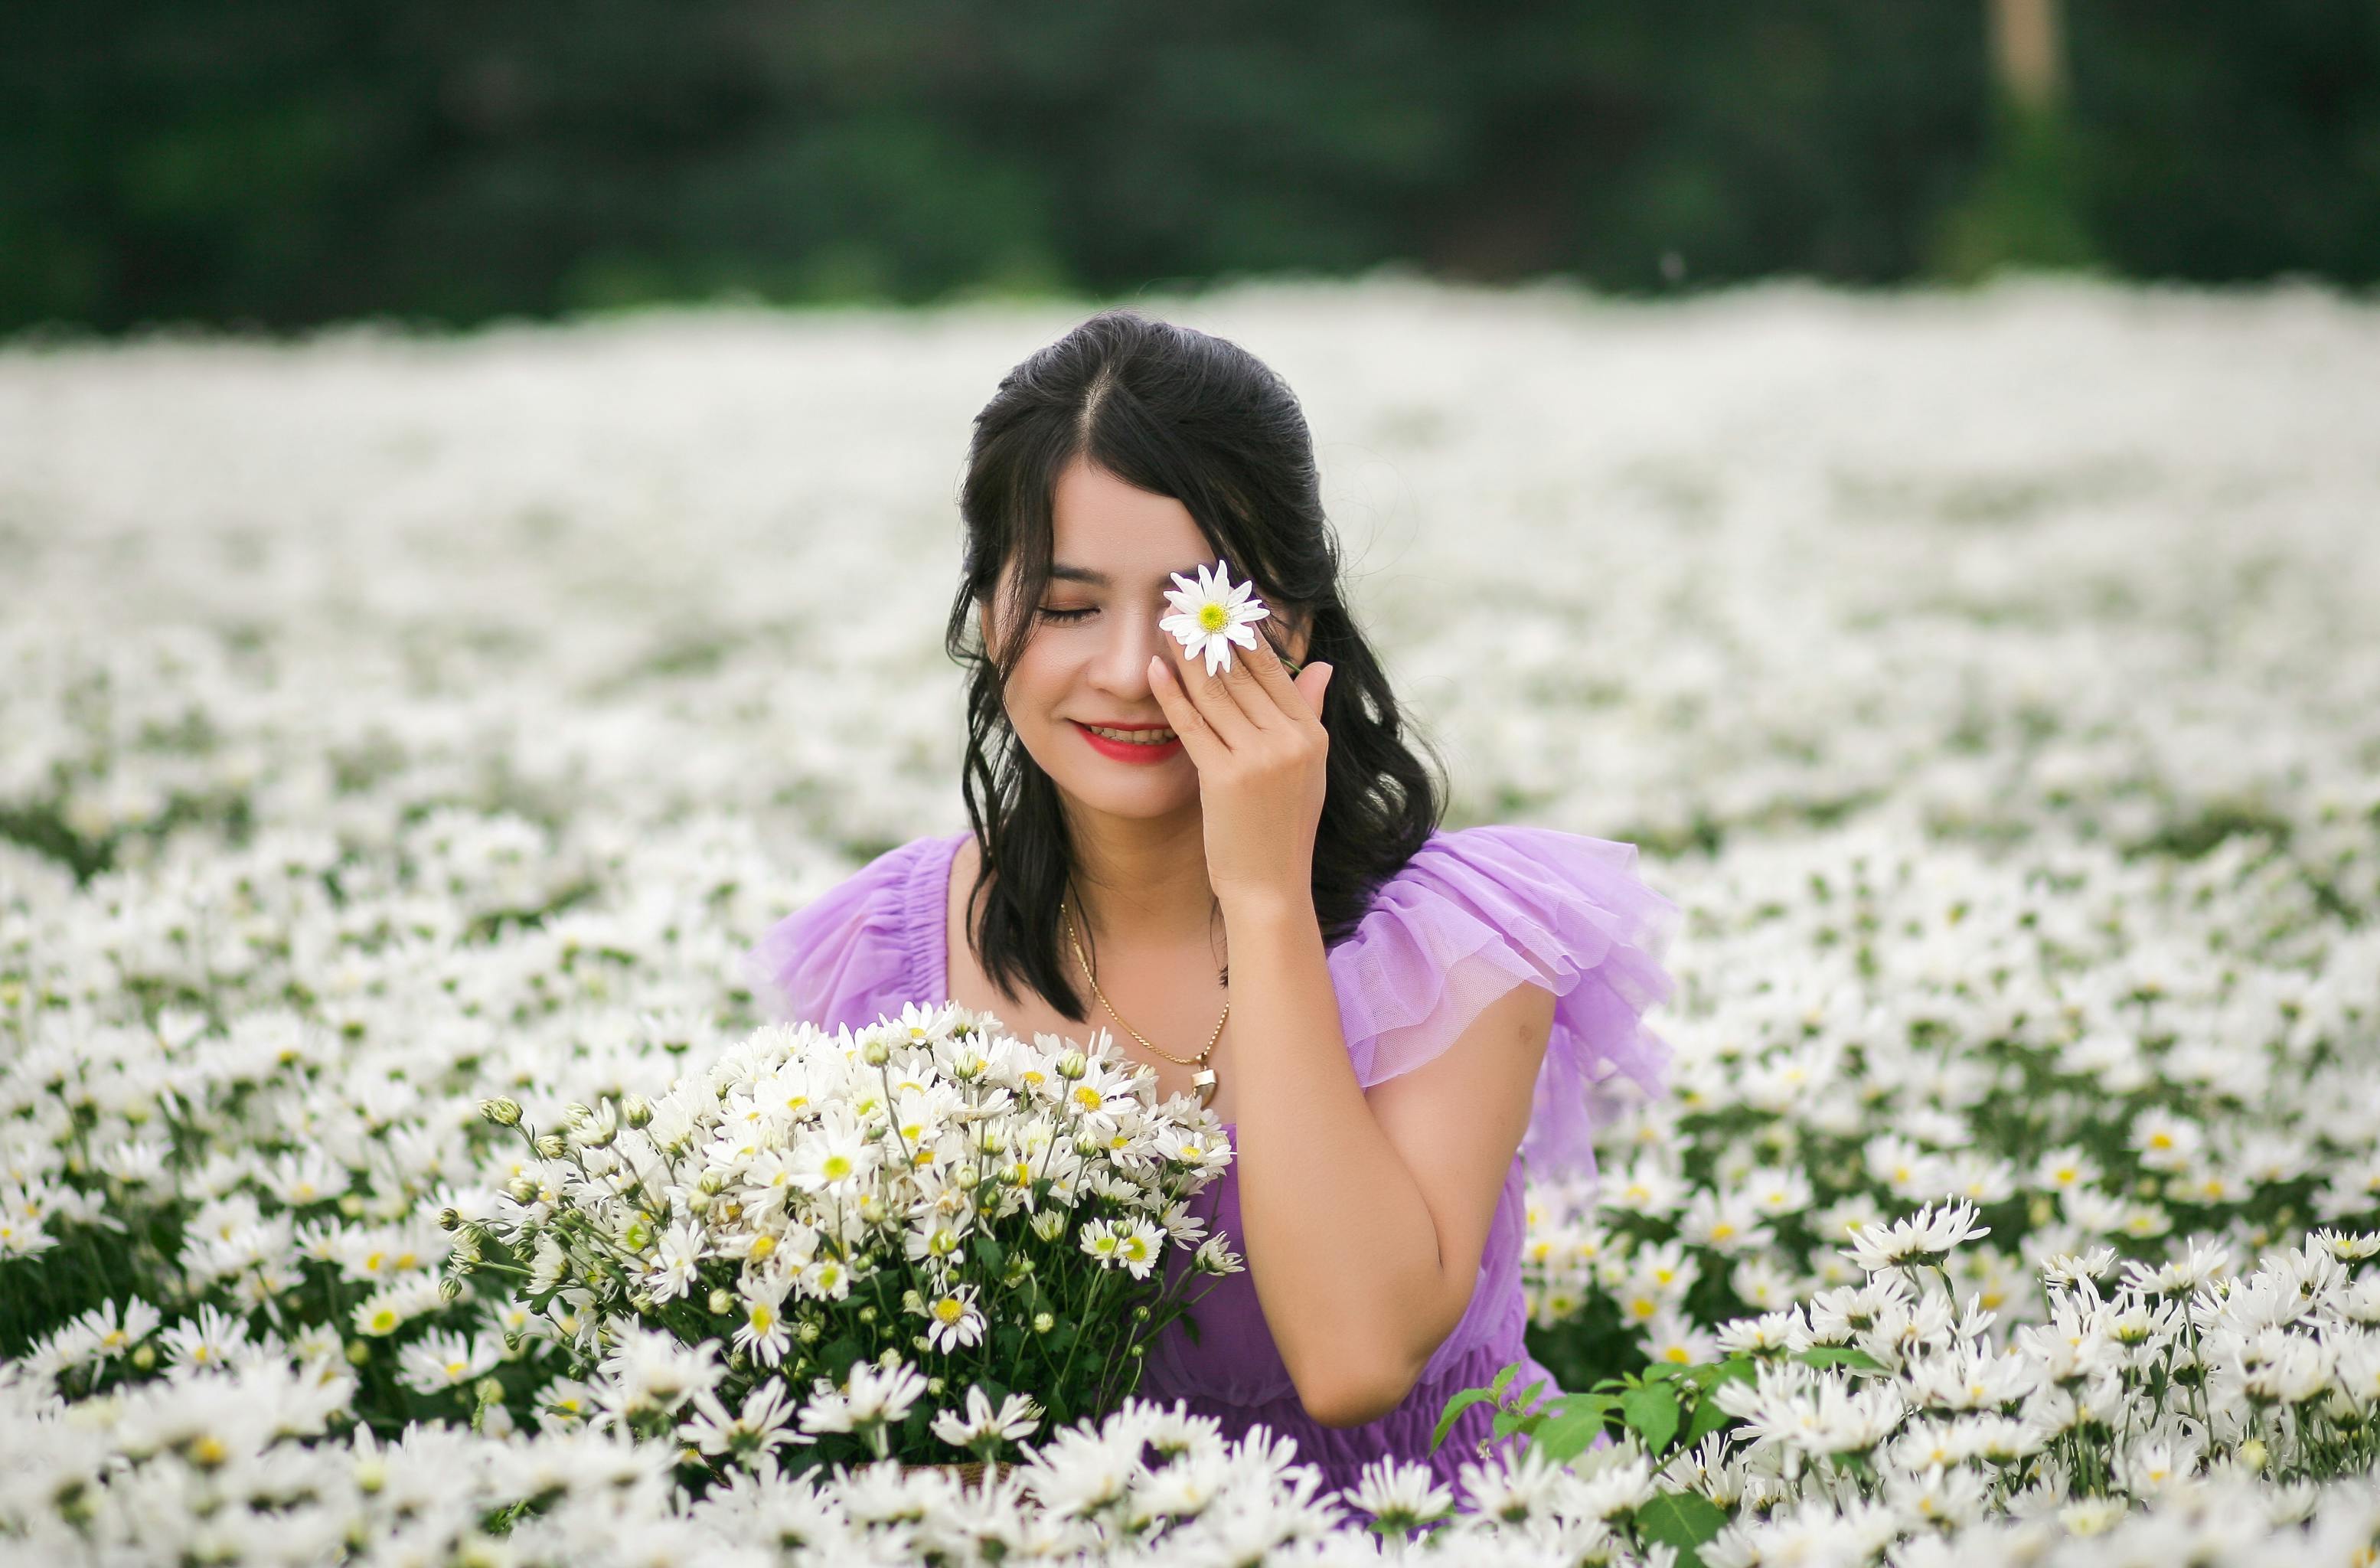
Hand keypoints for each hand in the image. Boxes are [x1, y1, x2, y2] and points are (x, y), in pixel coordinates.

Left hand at [1147, 625, 1334, 913]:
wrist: (1271, 887)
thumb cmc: (1284, 829)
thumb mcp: (1310, 769)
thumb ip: (1310, 713)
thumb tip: (1322, 665)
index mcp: (1311, 735)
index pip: (1274, 669)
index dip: (1244, 633)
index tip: (1221, 607)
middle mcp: (1289, 741)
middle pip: (1241, 674)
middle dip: (1210, 634)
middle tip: (1184, 602)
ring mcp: (1257, 758)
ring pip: (1215, 692)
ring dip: (1186, 654)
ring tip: (1166, 623)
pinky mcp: (1223, 777)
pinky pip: (1192, 724)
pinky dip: (1171, 693)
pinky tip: (1155, 668)